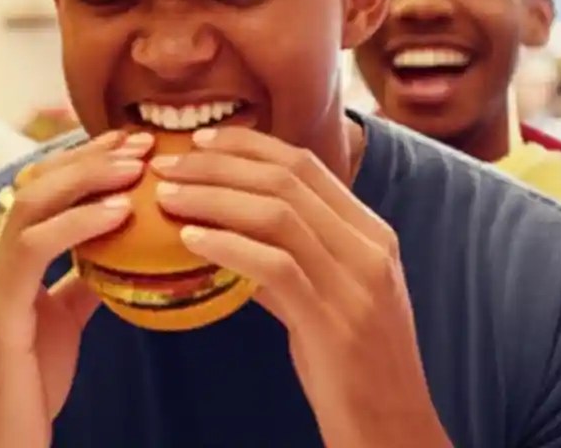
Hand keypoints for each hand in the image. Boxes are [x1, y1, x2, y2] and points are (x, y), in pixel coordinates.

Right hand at [0, 130, 152, 447]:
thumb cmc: (28, 391)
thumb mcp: (60, 322)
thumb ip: (80, 281)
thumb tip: (119, 250)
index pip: (34, 189)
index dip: (80, 159)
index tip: (128, 144)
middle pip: (29, 183)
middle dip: (87, 156)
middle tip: (140, 142)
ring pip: (27, 203)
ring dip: (86, 177)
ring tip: (137, 166)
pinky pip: (33, 248)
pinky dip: (78, 223)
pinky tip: (120, 213)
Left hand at [151, 127, 451, 447]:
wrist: (393, 429)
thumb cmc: (352, 368)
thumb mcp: (325, 298)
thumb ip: (284, 262)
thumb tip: (225, 234)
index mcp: (371, 233)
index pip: (305, 164)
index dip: (247, 145)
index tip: (199, 141)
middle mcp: (369, 247)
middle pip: (286, 178)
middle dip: (219, 163)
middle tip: (167, 164)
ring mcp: (356, 283)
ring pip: (278, 213)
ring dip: (213, 197)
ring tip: (167, 196)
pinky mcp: (334, 321)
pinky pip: (274, 266)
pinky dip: (228, 245)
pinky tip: (191, 240)